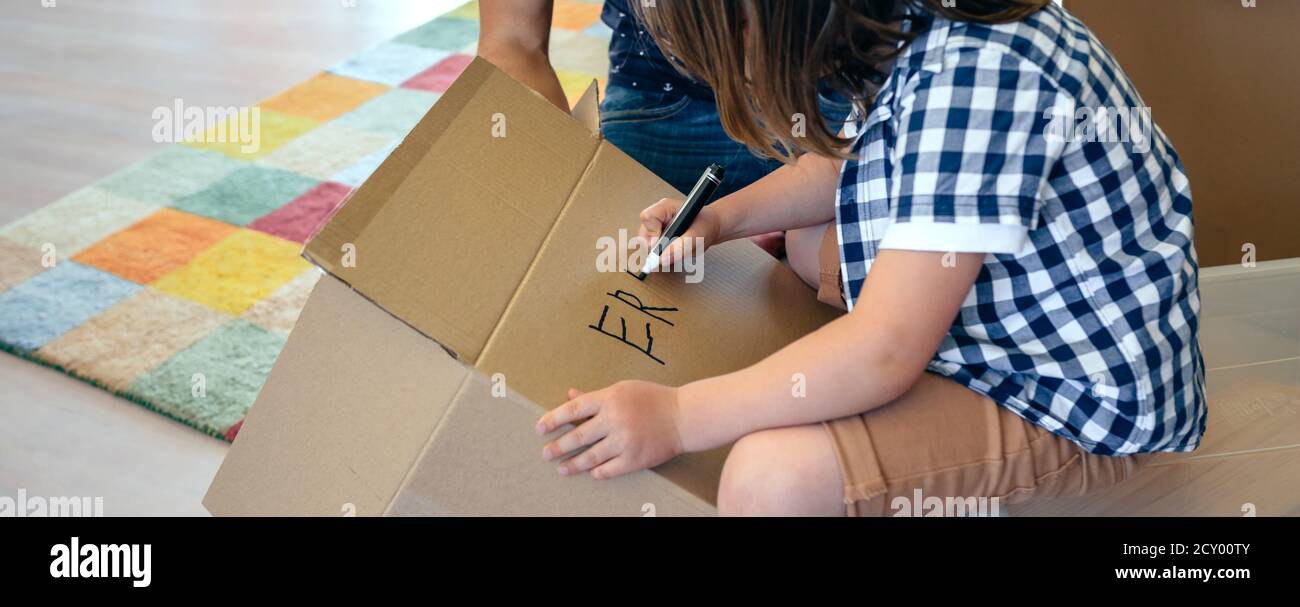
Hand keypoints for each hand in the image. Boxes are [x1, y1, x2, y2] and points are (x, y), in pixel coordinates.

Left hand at [536, 381, 684, 479]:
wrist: (683, 417)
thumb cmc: (652, 399)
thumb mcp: (623, 389)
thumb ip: (595, 396)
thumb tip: (569, 395)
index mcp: (609, 398)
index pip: (573, 410)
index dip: (553, 420)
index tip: (540, 428)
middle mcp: (614, 420)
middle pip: (578, 437)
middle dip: (558, 447)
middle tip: (545, 454)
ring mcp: (624, 441)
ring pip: (590, 457)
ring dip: (573, 464)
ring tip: (562, 468)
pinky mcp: (635, 459)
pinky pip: (609, 470)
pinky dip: (597, 472)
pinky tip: (590, 473)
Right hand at [637, 198, 722, 269]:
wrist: (711, 227)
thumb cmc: (706, 226)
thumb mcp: (697, 236)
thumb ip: (680, 247)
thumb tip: (662, 260)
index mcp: (665, 207)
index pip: (647, 217)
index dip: (651, 233)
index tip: (660, 246)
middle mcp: (658, 216)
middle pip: (643, 233)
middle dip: (653, 248)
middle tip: (668, 255)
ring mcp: (656, 227)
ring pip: (646, 245)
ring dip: (658, 254)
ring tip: (675, 253)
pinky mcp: (658, 238)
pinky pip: (652, 251)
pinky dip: (661, 256)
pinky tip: (673, 254)